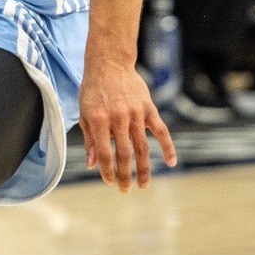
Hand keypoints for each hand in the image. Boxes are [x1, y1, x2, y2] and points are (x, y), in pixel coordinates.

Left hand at [79, 55, 175, 192]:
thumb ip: (89, 140)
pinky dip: (168, 147)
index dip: (107, 171)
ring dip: (144, 168)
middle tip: (125, 190)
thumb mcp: (84, 114)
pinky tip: (171, 162)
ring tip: (144, 185)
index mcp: (98, 121)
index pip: (105, 153)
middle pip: (125, 154)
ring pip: (142, 147)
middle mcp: (118, 119)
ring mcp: (136, 114)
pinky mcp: (149, 109)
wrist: (109, 64)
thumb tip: (93, 165)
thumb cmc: (93, 91)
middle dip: (125, 175)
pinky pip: (161, 131)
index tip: (109, 182)